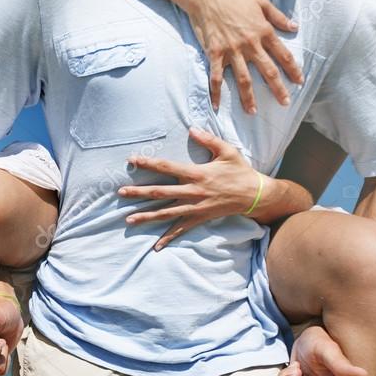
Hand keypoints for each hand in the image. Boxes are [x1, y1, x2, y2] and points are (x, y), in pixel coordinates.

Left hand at [119, 128, 262, 248]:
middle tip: (120, 193)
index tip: (132, 161)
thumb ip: (208, 139)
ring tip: (128, 219)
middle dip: (139, 193)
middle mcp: (192, 192)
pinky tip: (156, 246)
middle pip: (160, 193)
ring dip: (146, 216)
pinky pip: (181, 229)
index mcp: (196, 173)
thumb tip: (191, 129)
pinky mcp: (200, 218)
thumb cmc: (240, 171)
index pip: (167, 167)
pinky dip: (168, 238)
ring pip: (166, 213)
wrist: (255, 195)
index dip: (148, 164)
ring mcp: (195, 207)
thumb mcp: (227, 151)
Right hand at [181, 0, 303, 112]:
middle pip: (267, 71)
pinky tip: (216, 106)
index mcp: (263, 31)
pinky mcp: (215, 54)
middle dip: (277, 89)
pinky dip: (216, 93)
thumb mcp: (262, 2)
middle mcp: (250, 44)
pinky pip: (216, 77)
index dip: (293, 70)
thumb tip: (295, 27)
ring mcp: (232, 51)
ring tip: (253, 111)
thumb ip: (279, 17)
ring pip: (243, 79)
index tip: (299, 82)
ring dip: (249, 97)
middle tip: (284, 103)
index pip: (283, 55)